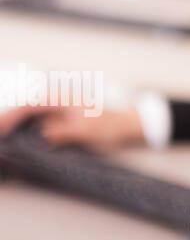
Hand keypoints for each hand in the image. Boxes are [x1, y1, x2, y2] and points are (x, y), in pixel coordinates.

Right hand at [0, 104, 144, 148]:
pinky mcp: (62, 116)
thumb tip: (41, 136)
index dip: (10, 117)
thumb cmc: (108, 126)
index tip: (0, 130)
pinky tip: (21, 140)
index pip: (28, 106)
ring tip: (7, 140)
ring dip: (17, 126)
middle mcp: (57, 100)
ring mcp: (59, 107)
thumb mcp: (84, 131)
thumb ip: (61, 132)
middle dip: (9, 121)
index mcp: (61, 99)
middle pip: (25, 109)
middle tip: (0, 134)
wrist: (127, 124)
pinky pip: (39, 121)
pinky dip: (28, 129)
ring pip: (30, 115)